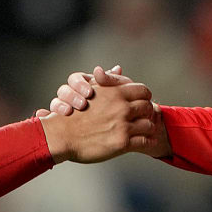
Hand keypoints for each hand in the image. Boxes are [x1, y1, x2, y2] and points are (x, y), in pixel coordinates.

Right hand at [38, 66, 156, 162]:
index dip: (144, 96)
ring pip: (149, 125)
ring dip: (148, 127)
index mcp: (115, 94)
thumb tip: (118, 68)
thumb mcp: (91, 91)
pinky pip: (145, 142)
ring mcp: (123, 126)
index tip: (142, 102)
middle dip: (148, 112)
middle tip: (146, 116)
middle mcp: (121, 108)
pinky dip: (148, 142)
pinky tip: (145, 141)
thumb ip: (107, 81)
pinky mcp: (122, 143)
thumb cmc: (73, 113)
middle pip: (148, 107)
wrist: (61, 136)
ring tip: (146, 130)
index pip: (143, 91)